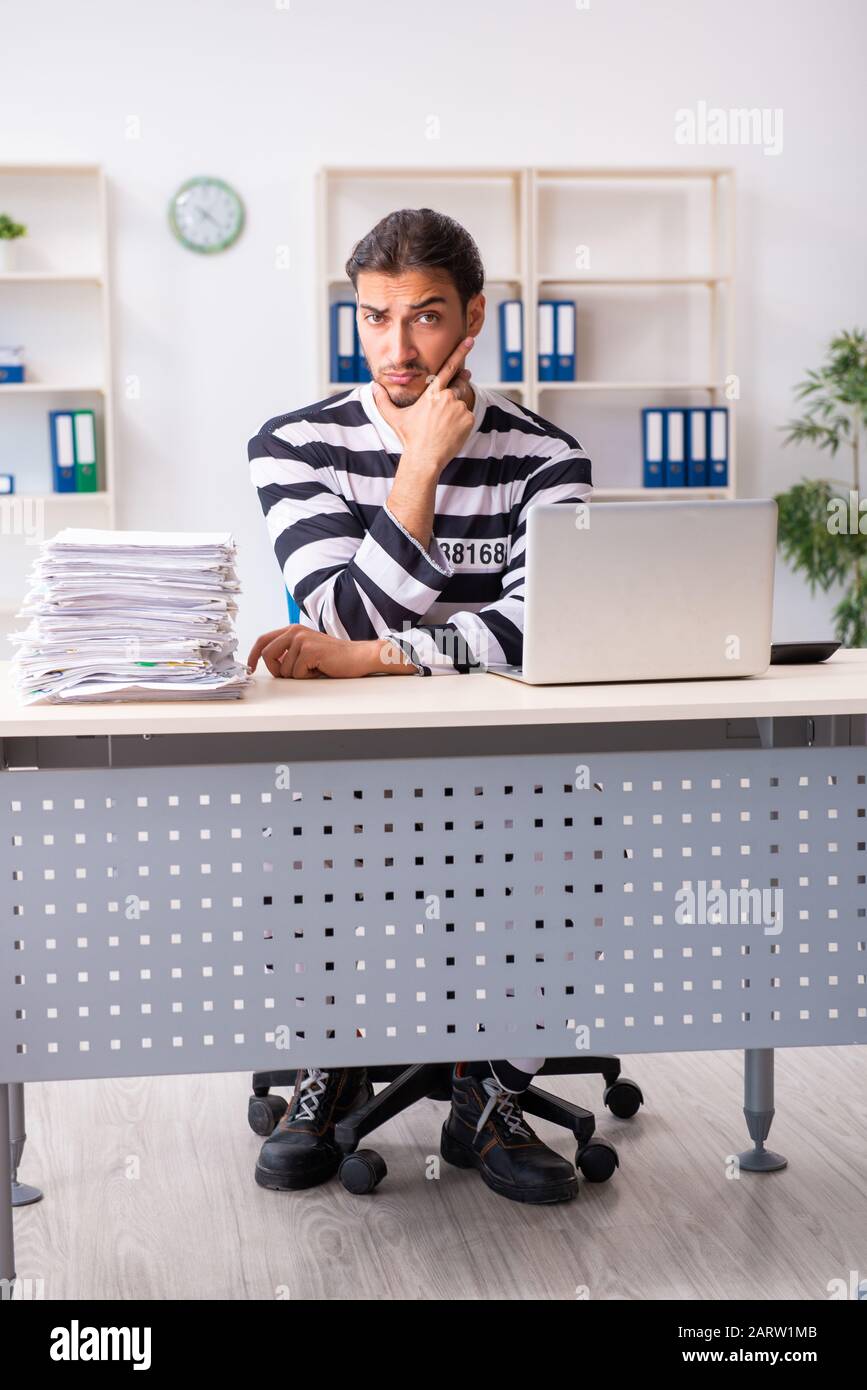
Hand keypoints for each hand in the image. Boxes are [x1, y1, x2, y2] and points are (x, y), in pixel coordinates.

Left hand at [247, 626, 416, 678]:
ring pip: (284, 669)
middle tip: (294, 674)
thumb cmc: (333, 657)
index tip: (251, 667)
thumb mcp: (306, 650)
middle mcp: (295, 631)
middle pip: (267, 655)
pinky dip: (308, 676)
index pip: (264, 640)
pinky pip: (297, 673)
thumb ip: (287, 652)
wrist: (357, 657)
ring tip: (314, 668)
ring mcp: (302, 639)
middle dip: (277, 670)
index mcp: (292, 630)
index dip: (253, 655)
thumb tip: (270, 664)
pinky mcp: (309, 650)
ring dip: (298, 675)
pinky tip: (320, 669)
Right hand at [372, 335, 475, 474]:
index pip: (449, 367)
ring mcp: (460, 409)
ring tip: (444, 425)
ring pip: (462, 404)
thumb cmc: (409, 438)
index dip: (460, 352)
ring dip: (456, 410)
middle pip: (459, 385)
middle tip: (453, 396)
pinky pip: (468, 417)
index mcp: (432, 393)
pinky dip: (462, 422)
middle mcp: (448, 397)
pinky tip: (451, 432)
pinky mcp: (468, 420)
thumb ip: (383, 400)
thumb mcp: (394, 417)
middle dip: (459, 385)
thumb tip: (373, 387)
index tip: (469, 340)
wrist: (424, 458)